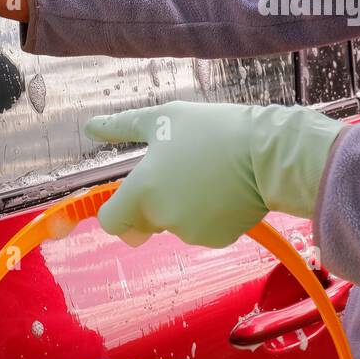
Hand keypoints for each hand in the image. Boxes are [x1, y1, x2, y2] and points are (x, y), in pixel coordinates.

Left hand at [83, 101, 346, 248]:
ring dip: (184, 208)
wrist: (271, 154)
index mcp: (142, 191)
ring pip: (175, 225)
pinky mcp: (217, 239)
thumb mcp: (163, 119)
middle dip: (152, 206)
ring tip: (209, 175)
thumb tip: (89, 127)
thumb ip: (121, 127)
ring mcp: (190, 232)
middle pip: (143, 222)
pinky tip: (226, 191)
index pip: (111, 222)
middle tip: (178, 175)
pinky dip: (209, 216)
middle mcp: (162, 218)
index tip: (129, 196)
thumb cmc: (211, 130)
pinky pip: (203, 230)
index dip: (117, 211)